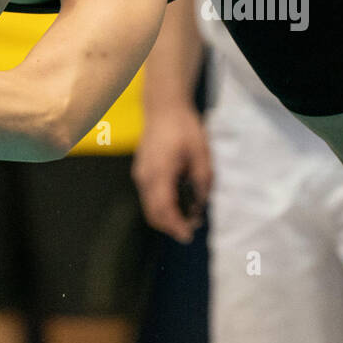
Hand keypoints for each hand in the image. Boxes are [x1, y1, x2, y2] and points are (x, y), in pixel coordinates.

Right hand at [132, 105, 212, 243]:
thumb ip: (202, 182)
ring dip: (166, 217)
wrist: (164, 107)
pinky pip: (148, 197)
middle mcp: (145, 178)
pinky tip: (179, 201)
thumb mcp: (201, 154)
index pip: (164, 209)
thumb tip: (200, 206)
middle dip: (171, 226)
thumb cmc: (185, 128)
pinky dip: (161, 206)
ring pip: (149, 207)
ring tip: (188, 215)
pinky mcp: (140, 172)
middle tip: (192, 227)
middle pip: (153, 214)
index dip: (176, 226)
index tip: (189, 235)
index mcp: (160, 173)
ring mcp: (140, 175)